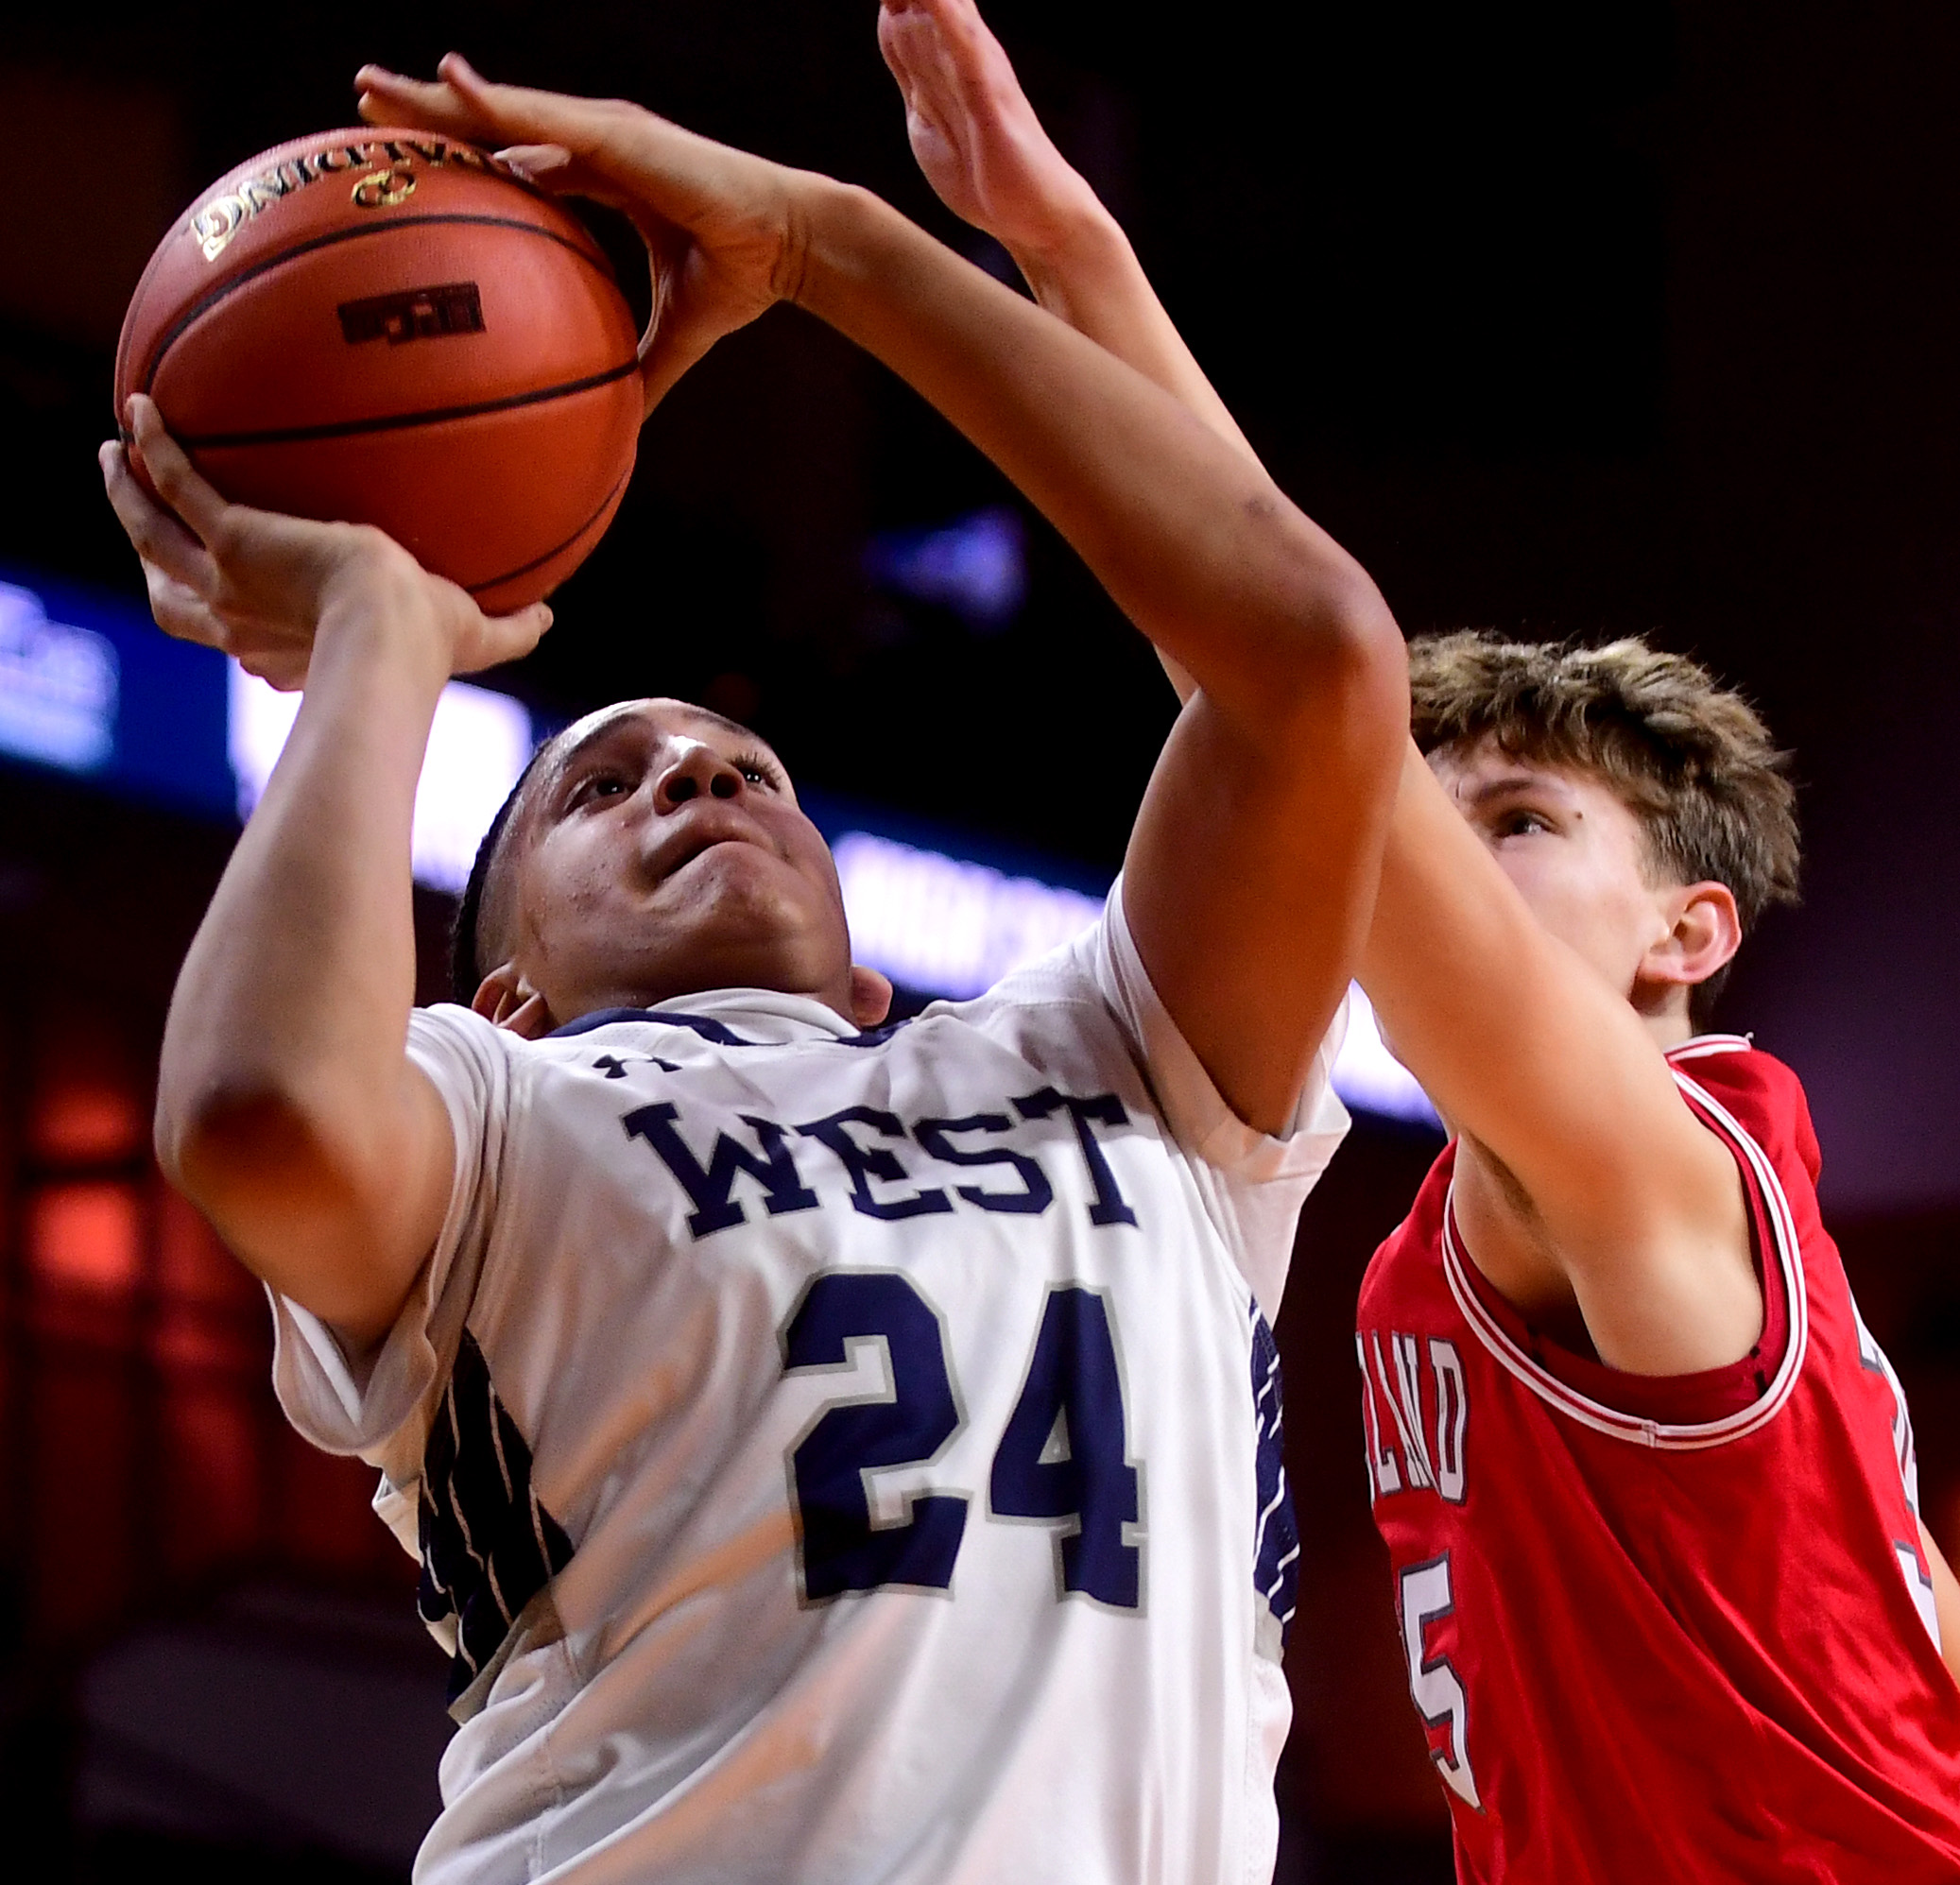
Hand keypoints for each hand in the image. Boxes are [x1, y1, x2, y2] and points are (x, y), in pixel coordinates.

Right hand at [100, 395, 550, 690]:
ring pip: (152, 539)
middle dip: (156, 557)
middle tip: (144, 517)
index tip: (243, 620)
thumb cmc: (433, 650)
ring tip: (113, 457)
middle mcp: (247, 620)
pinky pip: (178, 485)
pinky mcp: (232, 540)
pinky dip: (157, 448)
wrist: (390, 638)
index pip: (251, 646)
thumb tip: (552, 615)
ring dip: (127, 499)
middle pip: (175, 595)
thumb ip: (514, 629)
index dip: (241, 633)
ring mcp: (229, 582)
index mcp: (291, 648)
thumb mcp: (476, 635)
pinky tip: (144, 407)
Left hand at [354, 54, 814, 412]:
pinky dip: (493, 101)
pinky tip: (445, 83)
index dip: (464, 157)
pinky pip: (542, 116)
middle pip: (493, 123)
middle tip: (362, 105)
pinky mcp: (620, 131)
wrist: (790, 249)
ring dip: (435, 96)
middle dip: (428, 113)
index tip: (411, 164)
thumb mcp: (677, 335)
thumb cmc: (741, 282)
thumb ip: (641, 371)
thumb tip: (619, 431)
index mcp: (604, 178)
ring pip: (501, 108)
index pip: (517, 160)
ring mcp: (603, 130)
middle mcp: (595, 144)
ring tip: (374, 89)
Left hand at [877, 0, 1109, 264]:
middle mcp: (957, 48)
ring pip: (936, 2)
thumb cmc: (985, 176)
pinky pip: (963, 42)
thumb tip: (892, 26)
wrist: (1034, 216)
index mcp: (936, 57)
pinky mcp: (990, 92)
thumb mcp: (927, 120)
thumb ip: (911, 72)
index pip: (897, 2)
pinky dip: (944, 11)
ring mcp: (975, 66)